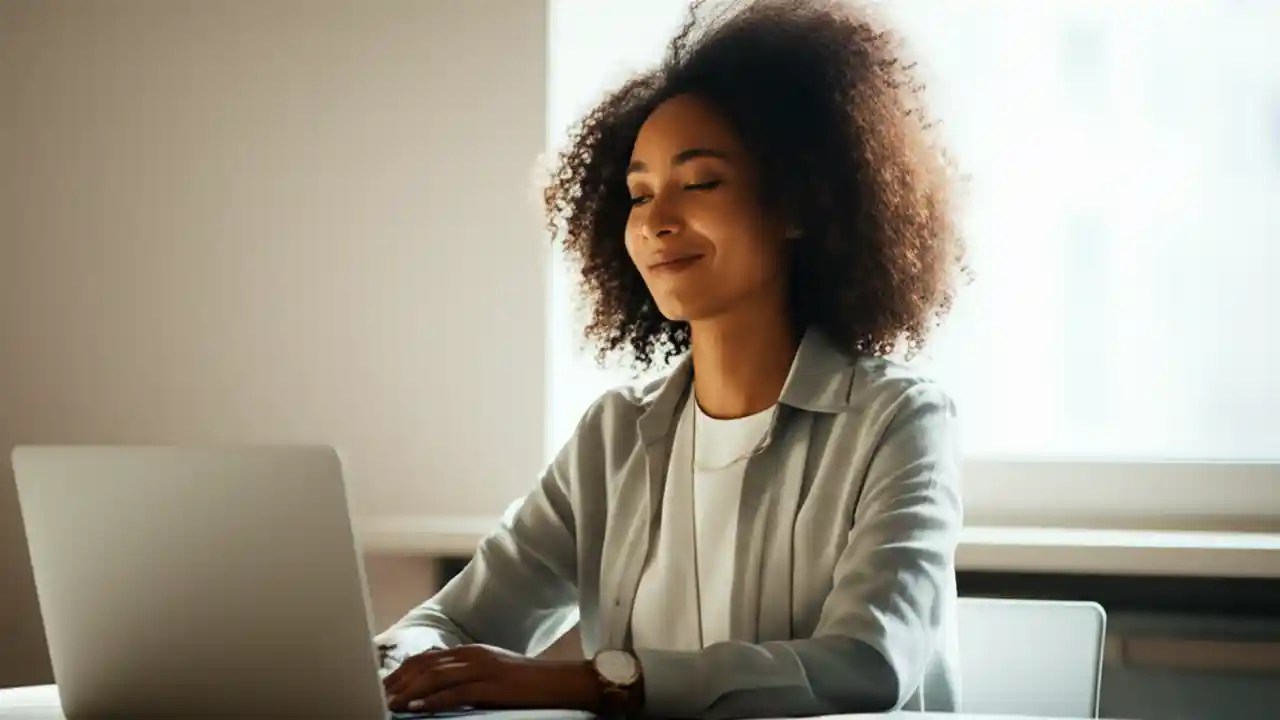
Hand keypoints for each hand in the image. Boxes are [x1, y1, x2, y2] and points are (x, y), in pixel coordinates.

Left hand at [381, 644, 601, 714]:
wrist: (556, 682)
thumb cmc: (523, 682)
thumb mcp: (490, 672)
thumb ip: (464, 674)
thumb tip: (434, 687)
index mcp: (470, 651)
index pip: (426, 658)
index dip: (401, 671)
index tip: (383, 686)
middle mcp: (472, 655)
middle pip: (424, 665)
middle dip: (398, 681)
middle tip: (378, 696)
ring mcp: (481, 669)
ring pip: (434, 677)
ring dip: (408, 692)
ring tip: (388, 704)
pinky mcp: (490, 686)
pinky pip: (454, 694)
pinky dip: (431, 701)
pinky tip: (415, 709)